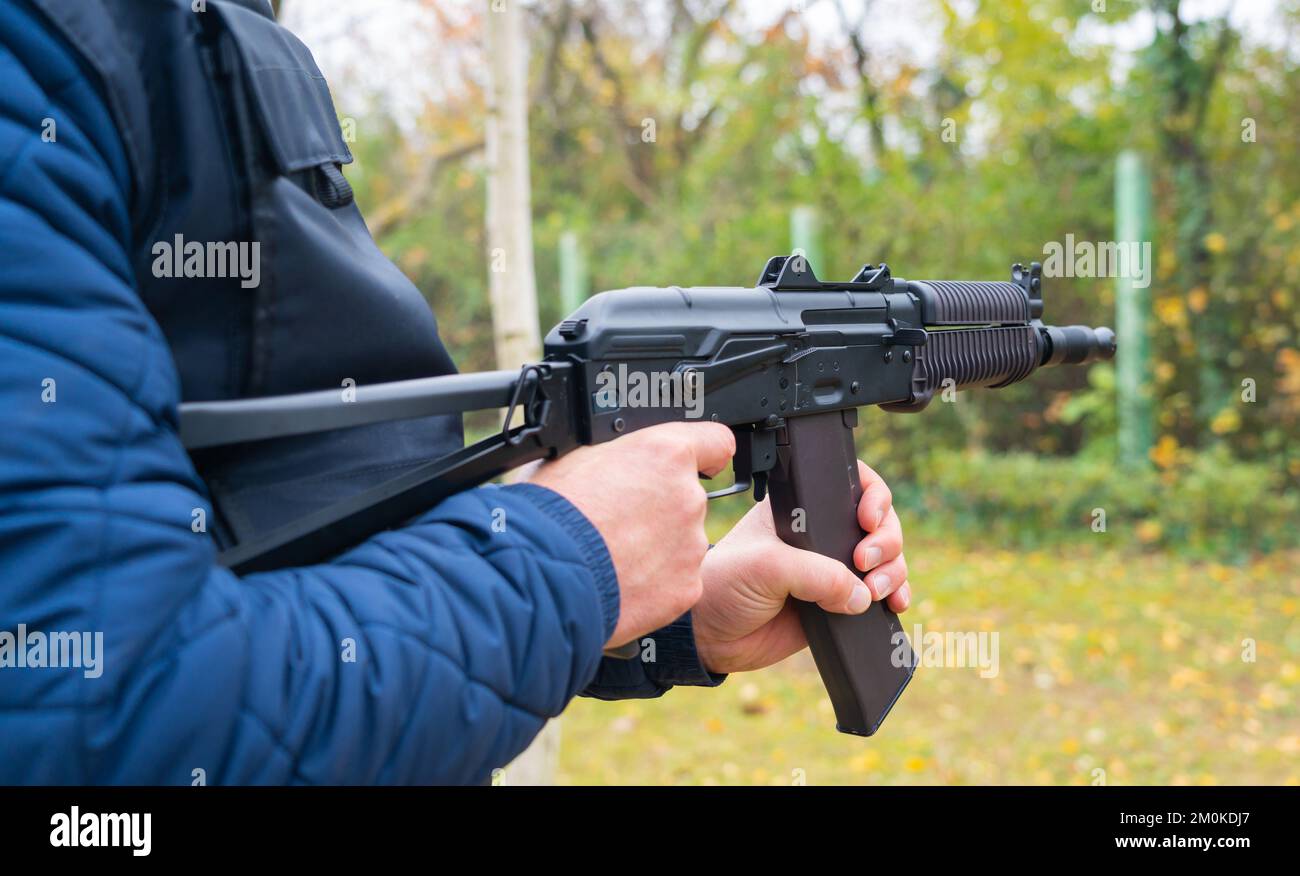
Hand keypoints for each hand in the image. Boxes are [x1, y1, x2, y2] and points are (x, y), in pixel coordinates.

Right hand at [526, 422, 734, 648]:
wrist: (542, 576)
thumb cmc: (548, 514)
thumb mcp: (575, 458)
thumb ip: (617, 456)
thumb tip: (618, 460)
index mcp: (665, 454)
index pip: (716, 442)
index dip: (706, 453)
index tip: (702, 464)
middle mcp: (688, 497)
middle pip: (689, 498)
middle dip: (662, 510)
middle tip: (621, 523)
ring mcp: (691, 545)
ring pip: (683, 543)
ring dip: (657, 548)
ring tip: (614, 556)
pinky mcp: (686, 587)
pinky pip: (676, 580)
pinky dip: (654, 583)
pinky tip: (621, 582)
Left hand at [691, 461, 908, 673]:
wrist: (710, 637)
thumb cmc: (725, 585)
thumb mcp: (767, 566)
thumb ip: (818, 575)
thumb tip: (861, 594)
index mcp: (802, 507)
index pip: (853, 483)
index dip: (873, 496)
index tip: (868, 519)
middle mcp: (823, 533)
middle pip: (881, 522)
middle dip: (887, 540)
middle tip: (865, 561)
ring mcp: (834, 568)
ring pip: (887, 559)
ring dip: (893, 572)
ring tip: (875, 592)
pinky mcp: (840, 603)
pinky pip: (881, 595)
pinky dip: (895, 596)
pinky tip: (895, 604)